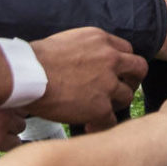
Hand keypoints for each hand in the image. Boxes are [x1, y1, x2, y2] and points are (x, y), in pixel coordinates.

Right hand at [26, 28, 146, 128]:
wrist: (28, 74)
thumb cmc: (36, 59)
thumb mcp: (68, 41)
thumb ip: (86, 50)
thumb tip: (87, 61)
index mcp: (101, 40)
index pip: (126, 50)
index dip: (122, 63)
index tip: (116, 72)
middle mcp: (110, 59)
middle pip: (138, 69)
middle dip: (132, 80)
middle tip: (121, 89)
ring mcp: (108, 83)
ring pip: (127, 95)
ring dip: (115, 103)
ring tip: (100, 109)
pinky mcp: (101, 106)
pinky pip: (111, 119)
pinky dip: (101, 123)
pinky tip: (89, 125)